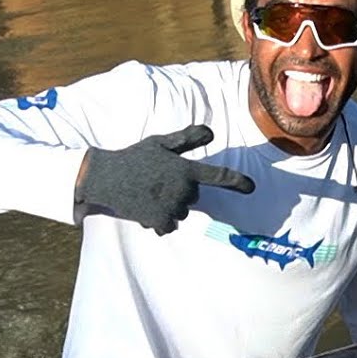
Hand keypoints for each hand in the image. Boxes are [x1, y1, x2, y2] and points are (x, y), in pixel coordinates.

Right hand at [75, 125, 254, 234]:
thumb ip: (188, 140)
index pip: (218, 176)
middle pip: (194, 197)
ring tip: (148, 192)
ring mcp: (170, 207)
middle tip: (157, 180)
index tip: (252, 187)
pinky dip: (159, 219)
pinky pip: (168, 225)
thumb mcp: (161, 143)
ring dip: (169, 206)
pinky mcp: (158, 220)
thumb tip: (211, 132)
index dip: (237, 182)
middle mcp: (182, 189)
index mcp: (186, 169)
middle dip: (180, 191)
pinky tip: (144, 206)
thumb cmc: (134, 157)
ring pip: (181, 212)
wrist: (104, 177)